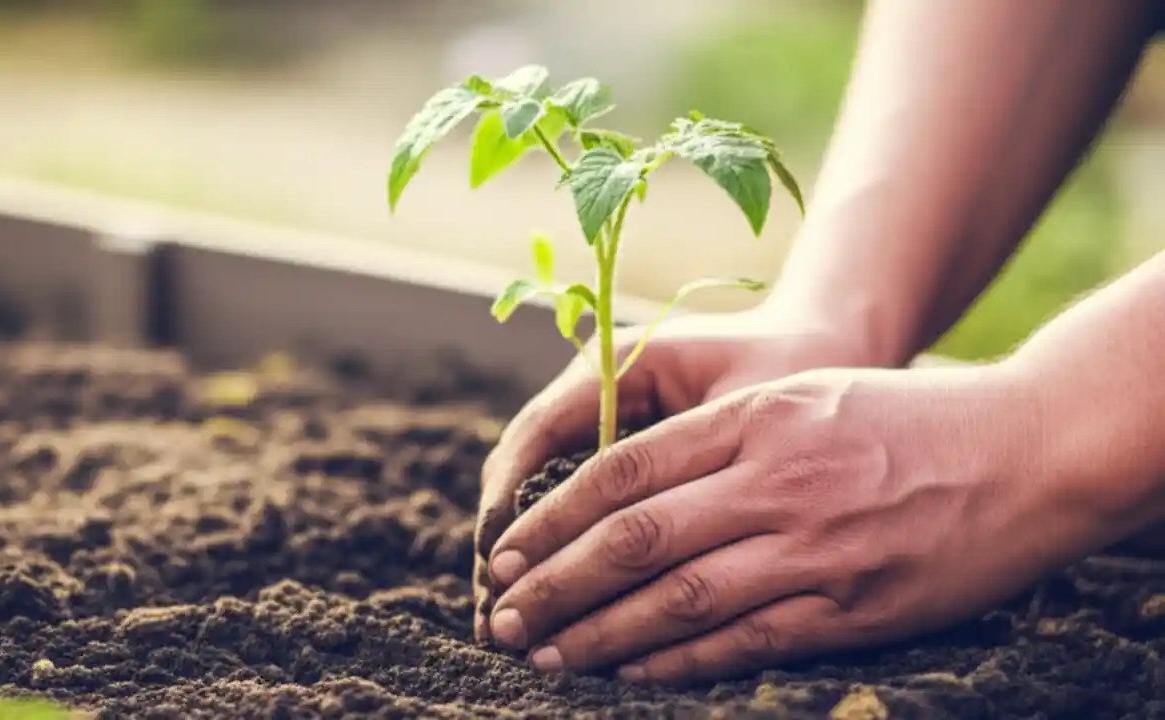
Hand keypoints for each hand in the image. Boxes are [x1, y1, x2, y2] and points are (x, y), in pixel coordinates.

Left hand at [485, 364, 1112, 681]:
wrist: (1023, 449)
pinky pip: (745, 639)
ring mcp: (812, 546)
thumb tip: (623, 486)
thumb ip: (717, 435)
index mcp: (753, 419)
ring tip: (547, 654)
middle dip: (555, 582)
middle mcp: (773, 479)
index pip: (622, 470)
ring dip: (600, 632)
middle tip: (502, 616)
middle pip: (635, 538)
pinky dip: (677, 659)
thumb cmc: (904, 417)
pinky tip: (630, 670)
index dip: (553, 517)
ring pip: (678, 596)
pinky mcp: (851, 604)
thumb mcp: (802, 397)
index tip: (506, 551)